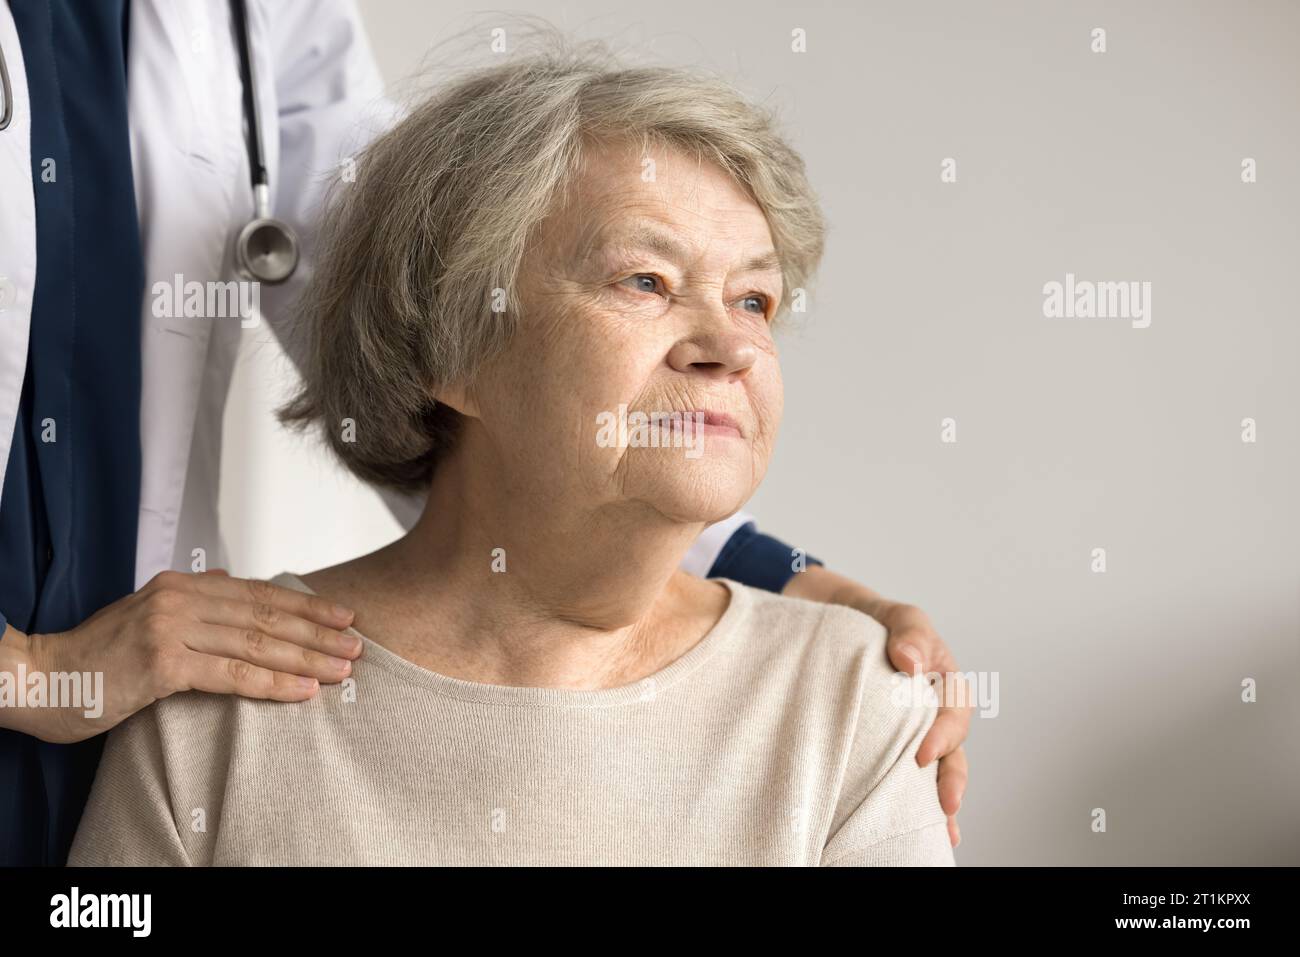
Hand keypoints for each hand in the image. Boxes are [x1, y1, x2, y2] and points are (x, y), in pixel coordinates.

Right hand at [12, 569, 360, 743]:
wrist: (39, 676)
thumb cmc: (95, 655)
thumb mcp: (145, 613)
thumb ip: (191, 597)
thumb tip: (227, 578)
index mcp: (183, 584)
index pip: (259, 593)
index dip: (306, 605)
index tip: (344, 616)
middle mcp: (182, 598)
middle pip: (266, 616)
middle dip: (317, 633)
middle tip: (357, 646)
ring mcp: (172, 628)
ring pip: (257, 644)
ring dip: (306, 659)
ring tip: (342, 670)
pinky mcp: (163, 662)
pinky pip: (231, 675)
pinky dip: (272, 683)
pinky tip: (303, 690)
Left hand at [879, 602, 970, 848]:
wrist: (841, 623)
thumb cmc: (877, 620)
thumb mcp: (898, 616)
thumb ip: (909, 634)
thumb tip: (910, 663)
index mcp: (945, 682)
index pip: (954, 713)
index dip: (944, 735)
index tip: (922, 753)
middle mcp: (933, 712)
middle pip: (953, 751)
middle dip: (952, 780)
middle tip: (947, 805)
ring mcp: (912, 730)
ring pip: (932, 768)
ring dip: (937, 800)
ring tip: (941, 833)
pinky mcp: (888, 744)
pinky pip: (902, 772)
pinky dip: (911, 800)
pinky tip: (913, 828)